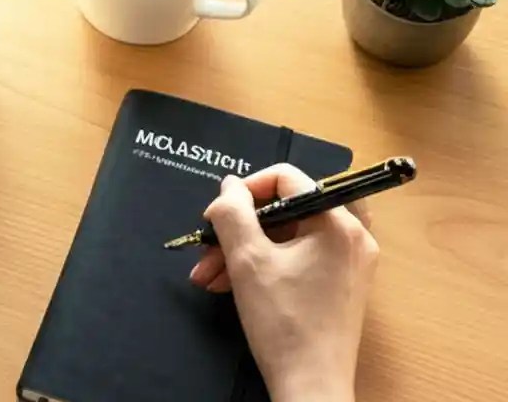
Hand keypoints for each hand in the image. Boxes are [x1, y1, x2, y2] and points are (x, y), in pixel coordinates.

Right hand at [190, 165, 378, 401]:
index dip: (245, 190)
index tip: (216, 216)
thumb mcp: (247, 260)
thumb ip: (233, 213)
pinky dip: (265, 266)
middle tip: (207, 250)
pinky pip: (299, 258)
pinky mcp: (341, 284)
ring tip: (209, 276)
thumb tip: (229, 186)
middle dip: (238, 230)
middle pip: (284, 211)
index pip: (287, 178)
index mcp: (337, 223)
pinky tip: (231, 284)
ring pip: (287, 238)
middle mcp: (352, 236)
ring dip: (243, 251)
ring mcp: (350, 262)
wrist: (310, 386)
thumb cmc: (283, 323)